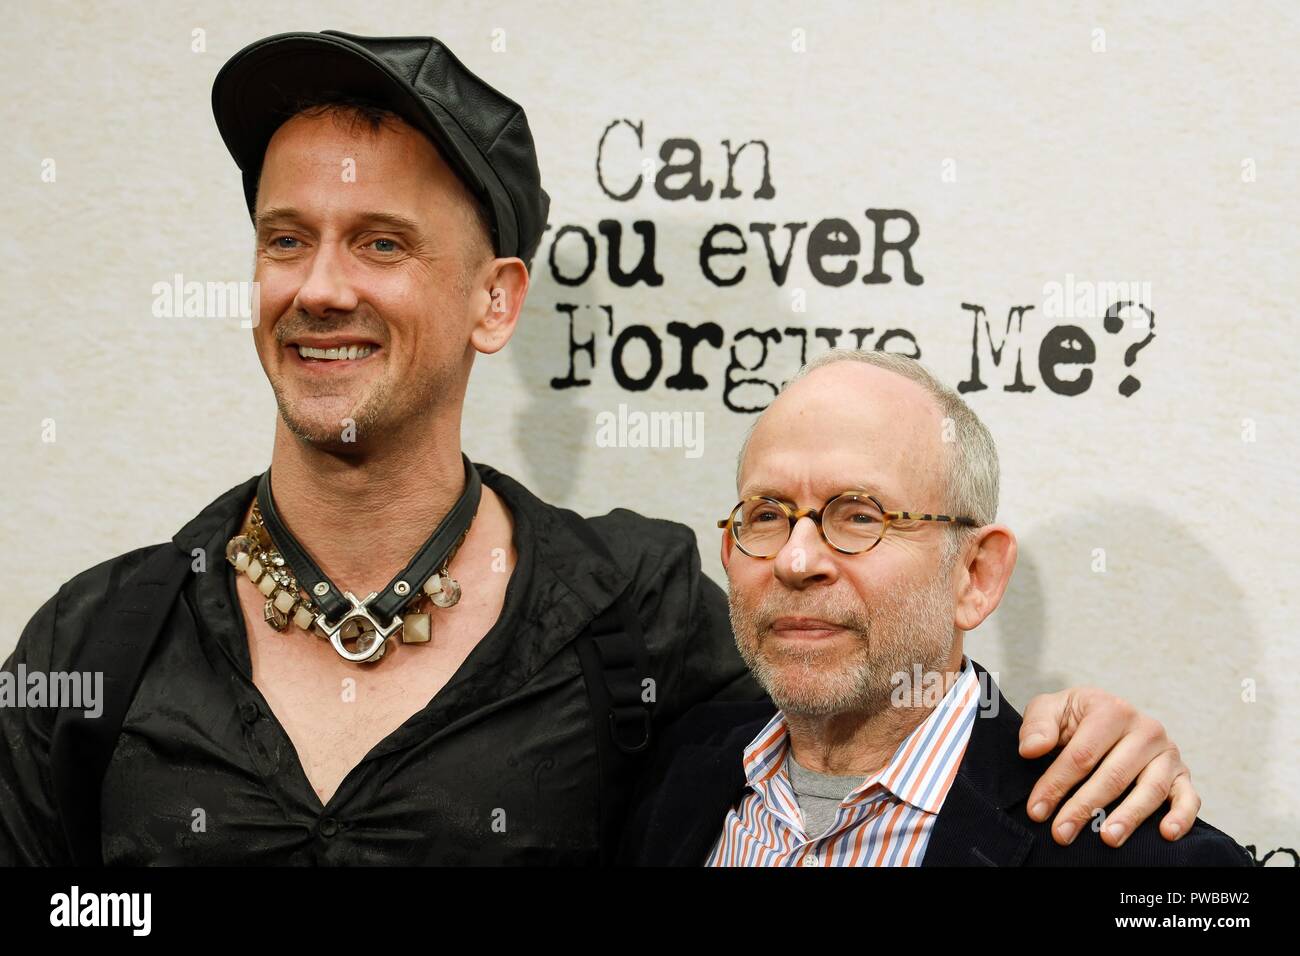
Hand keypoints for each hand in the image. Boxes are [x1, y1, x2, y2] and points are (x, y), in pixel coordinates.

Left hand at [1019, 687, 1197, 847]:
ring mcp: (1167, 752)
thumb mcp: (1050, 710)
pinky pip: (1188, 797)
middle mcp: (1145, 729)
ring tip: (1107, 838)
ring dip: (1129, 817)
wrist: (1105, 715)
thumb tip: (1031, 749)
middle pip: (1113, 775)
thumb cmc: (1074, 719)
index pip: (1082, 755)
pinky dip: (1181, 816)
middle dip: (1084, 808)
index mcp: (1111, 709)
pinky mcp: (1182, 773)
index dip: (1057, 785)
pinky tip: (1166, 834)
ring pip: (1150, 789)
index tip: (1037, 811)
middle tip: (1062, 834)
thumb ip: (1038, 725)